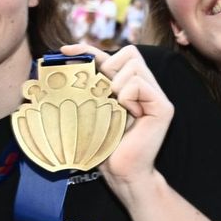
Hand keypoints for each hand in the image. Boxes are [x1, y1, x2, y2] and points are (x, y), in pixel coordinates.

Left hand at [60, 43, 171, 196]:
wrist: (121, 172)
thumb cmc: (101, 146)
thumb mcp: (87, 110)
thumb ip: (83, 88)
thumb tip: (58, 69)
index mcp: (127, 86)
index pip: (112, 55)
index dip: (88, 48)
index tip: (65, 50)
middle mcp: (145, 86)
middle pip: (130, 52)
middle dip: (110, 67)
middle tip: (103, 93)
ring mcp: (156, 95)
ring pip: (133, 65)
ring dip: (116, 85)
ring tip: (115, 107)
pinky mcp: (163, 106)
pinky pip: (139, 84)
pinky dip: (127, 96)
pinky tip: (127, 114)